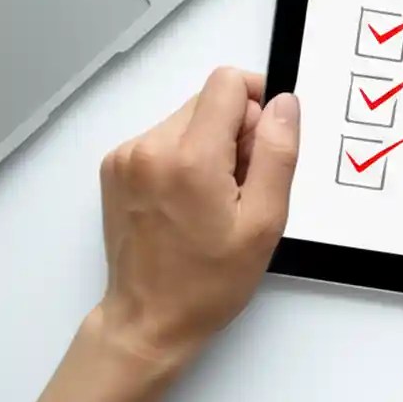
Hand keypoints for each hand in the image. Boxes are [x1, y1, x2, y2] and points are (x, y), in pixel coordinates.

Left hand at [41, 69, 299, 401]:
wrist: (150, 318)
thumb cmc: (205, 282)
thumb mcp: (264, 221)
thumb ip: (278, 153)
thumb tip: (285, 105)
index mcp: (189, 158)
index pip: (228, 83)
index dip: (259, 104)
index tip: (265, 140)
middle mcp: (149, 149)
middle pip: (210, 100)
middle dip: (237, 133)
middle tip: (240, 185)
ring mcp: (127, 157)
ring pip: (190, 118)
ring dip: (212, 146)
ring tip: (214, 198)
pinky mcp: (118, 166)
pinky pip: (167, 137)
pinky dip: (186, 158)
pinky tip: (191, 199)